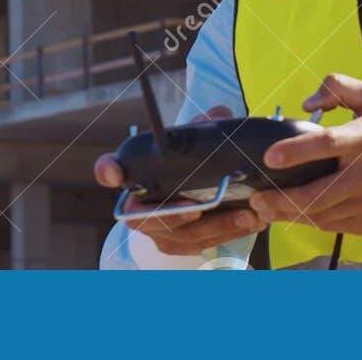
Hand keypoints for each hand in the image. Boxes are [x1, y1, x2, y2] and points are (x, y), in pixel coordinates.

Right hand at [93, 105, 264, 255]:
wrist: (186, 193)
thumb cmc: (184, 162)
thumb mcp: (189, 141)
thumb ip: (202, 126)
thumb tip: (220, 115)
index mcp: (131, 172)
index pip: (110, 169)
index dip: (109, 171)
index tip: (114, 172)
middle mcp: (135, 205)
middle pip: (146, 216)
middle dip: (174, 213)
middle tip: (199, 207)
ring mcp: (154, 229)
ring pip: (181, 235)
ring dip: (215, 227)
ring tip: (248, 217)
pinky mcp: (174, 245)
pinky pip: (199, 245)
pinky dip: (226, 235)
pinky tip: (252, 224)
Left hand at [247, 74, 361, 234]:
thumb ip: (340, 88)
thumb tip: (306, 103)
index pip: (327, 144)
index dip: (296, 151)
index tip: (270, 157)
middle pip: (318, 193)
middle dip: (281, 199)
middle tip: (256, 197)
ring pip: (322, 215)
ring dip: (289, 214)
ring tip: (264, 208)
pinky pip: (333, 226)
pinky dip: (309, 222)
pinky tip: (291, 215)